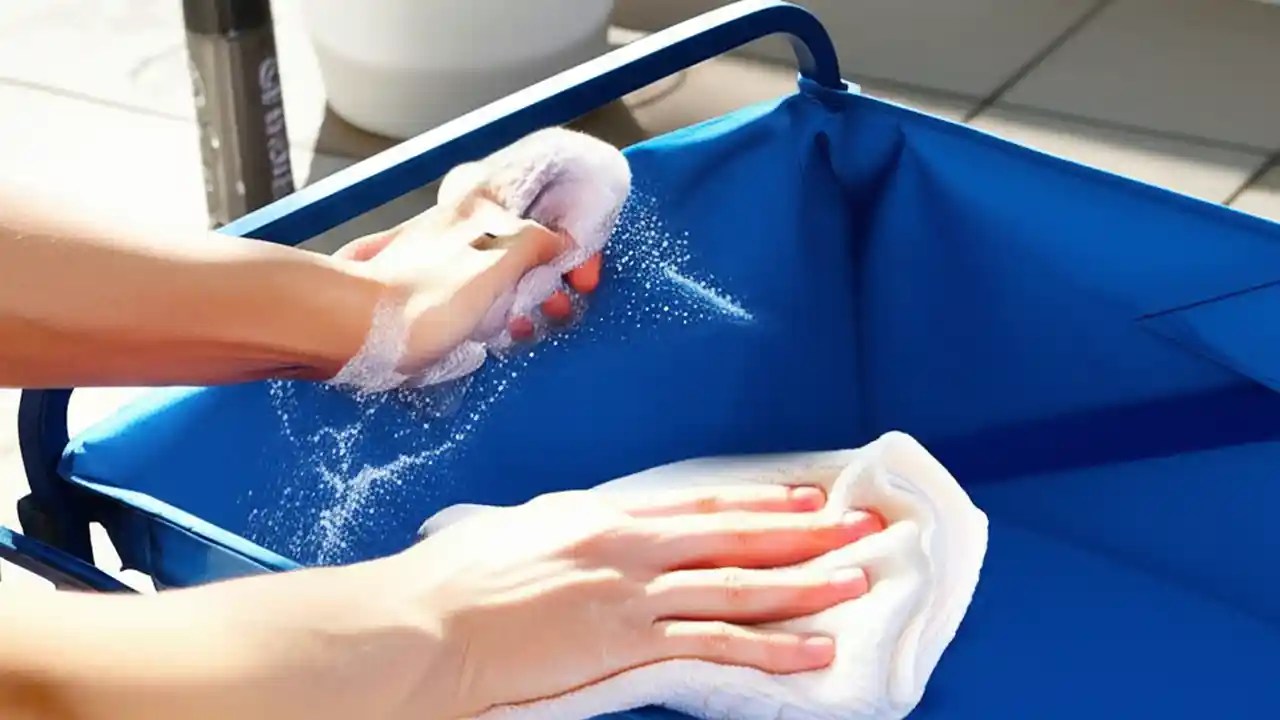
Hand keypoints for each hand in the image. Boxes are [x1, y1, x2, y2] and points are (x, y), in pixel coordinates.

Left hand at [333, 178, 603, 377]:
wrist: (358, 328)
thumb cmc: (426, 296)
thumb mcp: (496, 261)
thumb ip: (536, 243)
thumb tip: (562, 239)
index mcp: (484, 212)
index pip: (547, 213)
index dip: (575, 242)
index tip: (586, 277)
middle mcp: (469, 228)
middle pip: (530, 242)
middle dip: (557, 272)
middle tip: (567, 304)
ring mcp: (454, 260)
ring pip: (509, 271)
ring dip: (533, 295)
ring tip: (541, 322)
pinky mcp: (440, 292)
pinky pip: (486, 295)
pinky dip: (504, 310)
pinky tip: (507, 330)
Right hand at [385, 484, 884, 717]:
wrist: (428, 623)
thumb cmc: (458, 578)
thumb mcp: (523, 532)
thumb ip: (574, 531)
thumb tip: (598, 530)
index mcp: (605, 513)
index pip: (702, 502)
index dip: (761, 501)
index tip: (807, 498)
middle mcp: (631, 544)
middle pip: (736, 534)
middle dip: (806, 532)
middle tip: (863, 525)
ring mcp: (634, 594)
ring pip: (739, 586)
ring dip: (805, 584)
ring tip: (856, 582)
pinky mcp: (628, 644)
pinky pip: (716, 644)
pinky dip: (771, 648)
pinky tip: (813, 651)